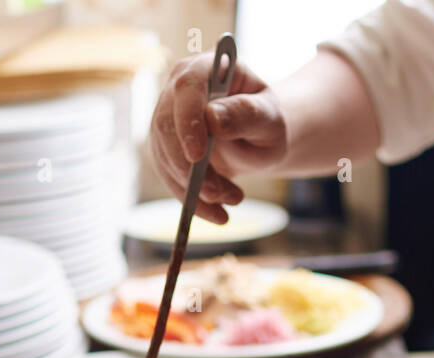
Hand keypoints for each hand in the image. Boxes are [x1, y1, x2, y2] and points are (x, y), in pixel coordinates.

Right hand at [150, 52, 287, 223]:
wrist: (259, 137)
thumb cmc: (267, 122)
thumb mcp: (269, 119)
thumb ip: (246, 114)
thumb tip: (212, 117)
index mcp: (207, 68)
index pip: (187, 88)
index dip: (188, 122)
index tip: (197, 156)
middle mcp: (178, 87)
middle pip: (166, 125)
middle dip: (188, 167)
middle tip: (218, 194)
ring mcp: (167, 116)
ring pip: (164, 155)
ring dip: (194, 188)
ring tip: (232, 199)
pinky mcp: (165, 145)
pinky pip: (168, 175)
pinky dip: (190, 199)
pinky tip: (217, 212)